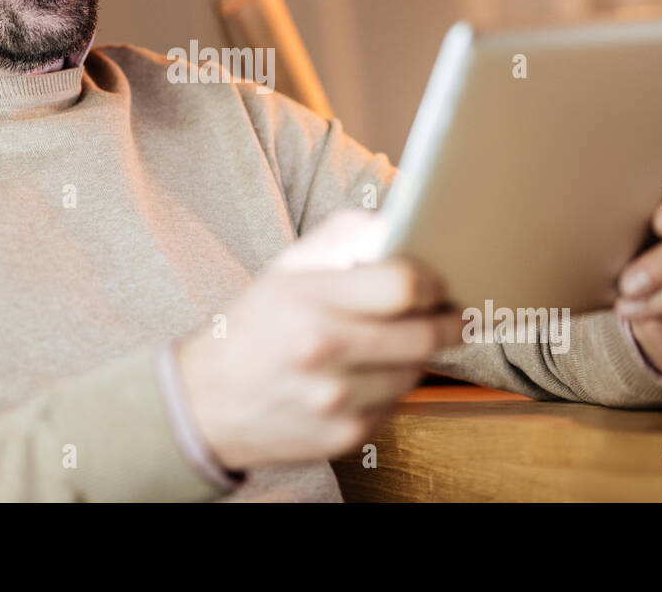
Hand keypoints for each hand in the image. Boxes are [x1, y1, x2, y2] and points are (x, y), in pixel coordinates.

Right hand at [176, 210, 463, 469]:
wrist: (204, 402)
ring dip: (418, 355)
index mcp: (309, 300)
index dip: (431, 281)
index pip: (403, 286)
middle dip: (449, 322)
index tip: (437, 282)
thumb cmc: (254, 326)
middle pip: (423, 335)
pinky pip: (395, 405)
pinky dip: (391, 387)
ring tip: (402, 340)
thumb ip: (345, 237)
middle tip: (457, 314)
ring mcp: (335, 401)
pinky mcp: (344, 437)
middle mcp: (323, 352)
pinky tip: (369, 374)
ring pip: (414, 372)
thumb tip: (402, 223)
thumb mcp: (286, 269)